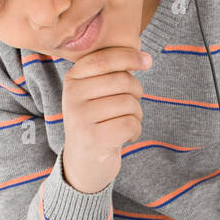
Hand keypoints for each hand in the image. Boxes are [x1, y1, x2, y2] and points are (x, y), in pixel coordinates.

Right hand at [61, 44, 152, 192]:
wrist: (83, 163)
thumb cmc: (96, 123)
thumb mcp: (94, 94)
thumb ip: (111, 73)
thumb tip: (144, 58)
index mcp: (72, 80)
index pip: (103, 59)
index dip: (129, 56)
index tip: (147, 61)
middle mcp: (72, 97)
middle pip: (122, 81)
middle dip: (136, 92)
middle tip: (131, 106)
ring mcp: (81, 118)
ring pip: (129, 103)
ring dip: (137, 114)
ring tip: (125, 124)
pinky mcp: (94, 139)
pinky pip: (131, 124)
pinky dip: (136, 131)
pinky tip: (126, 137)